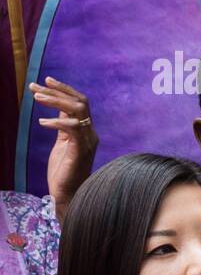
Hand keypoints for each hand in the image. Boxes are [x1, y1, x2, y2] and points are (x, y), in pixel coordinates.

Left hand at [32, 77, 97, 221]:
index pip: (80, 103)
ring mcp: (88, 141)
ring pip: (77, 110)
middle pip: (80, 102)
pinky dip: (56, 122)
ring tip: (36, 98)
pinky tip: (41, 123)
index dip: (64, 89)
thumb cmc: (63, 171)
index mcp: (86, 131)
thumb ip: (63, 126)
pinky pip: (72, 128)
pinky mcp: (81, 150)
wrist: (68, 194)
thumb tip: (59, 108)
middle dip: (58, 91)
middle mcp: (90, 133)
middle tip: (36, 86)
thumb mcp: (62, 143)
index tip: (47, 80)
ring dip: (56, 101)